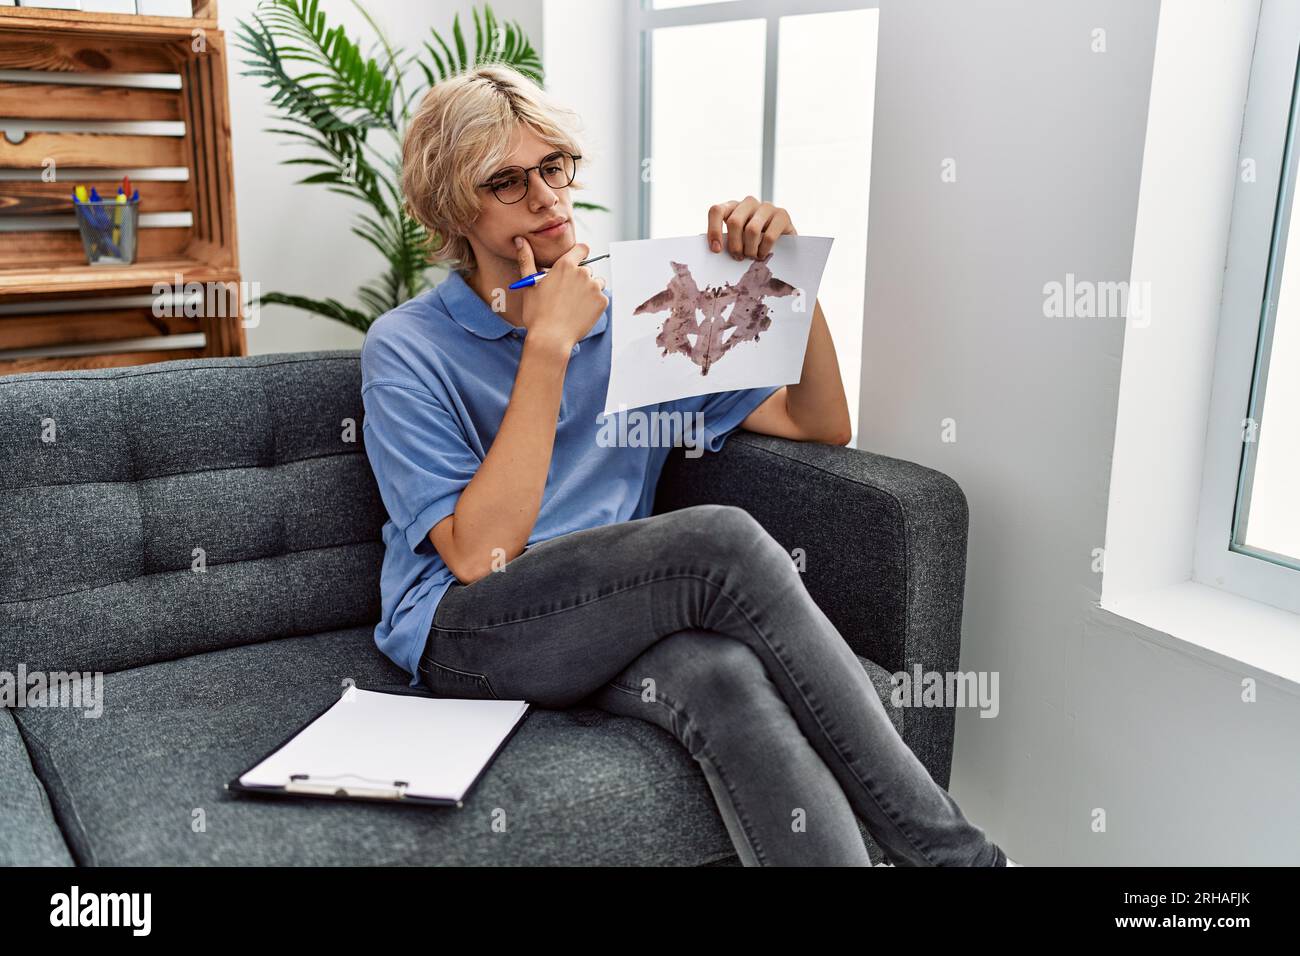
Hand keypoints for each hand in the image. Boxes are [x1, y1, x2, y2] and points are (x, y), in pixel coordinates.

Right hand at [514, 236, 607, 352]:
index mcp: (565, 265)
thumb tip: (520, 240)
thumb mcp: (529, 285)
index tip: (576, 263)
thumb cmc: (537, 313)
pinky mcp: (602, 302)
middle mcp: (582, 273)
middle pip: (587, 270)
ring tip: (574, 305)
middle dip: (579, 279)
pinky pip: (601, 298)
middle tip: (566, 296)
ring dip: (588, 290)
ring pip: (596, 283)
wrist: (551, 338)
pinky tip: (580, 313)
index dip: (579, 254)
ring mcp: (594, 287)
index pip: (582, 249)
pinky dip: (594, 304)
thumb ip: (526, 259)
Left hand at [707, 197, 797, 259]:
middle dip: (735, 245)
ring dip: (750, 249)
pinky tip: (762, 255)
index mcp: (733, 206)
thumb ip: (726, 240)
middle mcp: (748, 203)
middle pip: (734, 222)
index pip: (717, 211)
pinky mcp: (782, 215)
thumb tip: (716, 250)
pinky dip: (763, 250)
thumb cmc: (754, 243)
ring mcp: (766, 207)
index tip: (716, 250)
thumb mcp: (737, 239)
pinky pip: (769, 236)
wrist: (783, 243)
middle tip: (738, 257)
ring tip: (752, 257)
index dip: (714, 230)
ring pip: (752, 229)